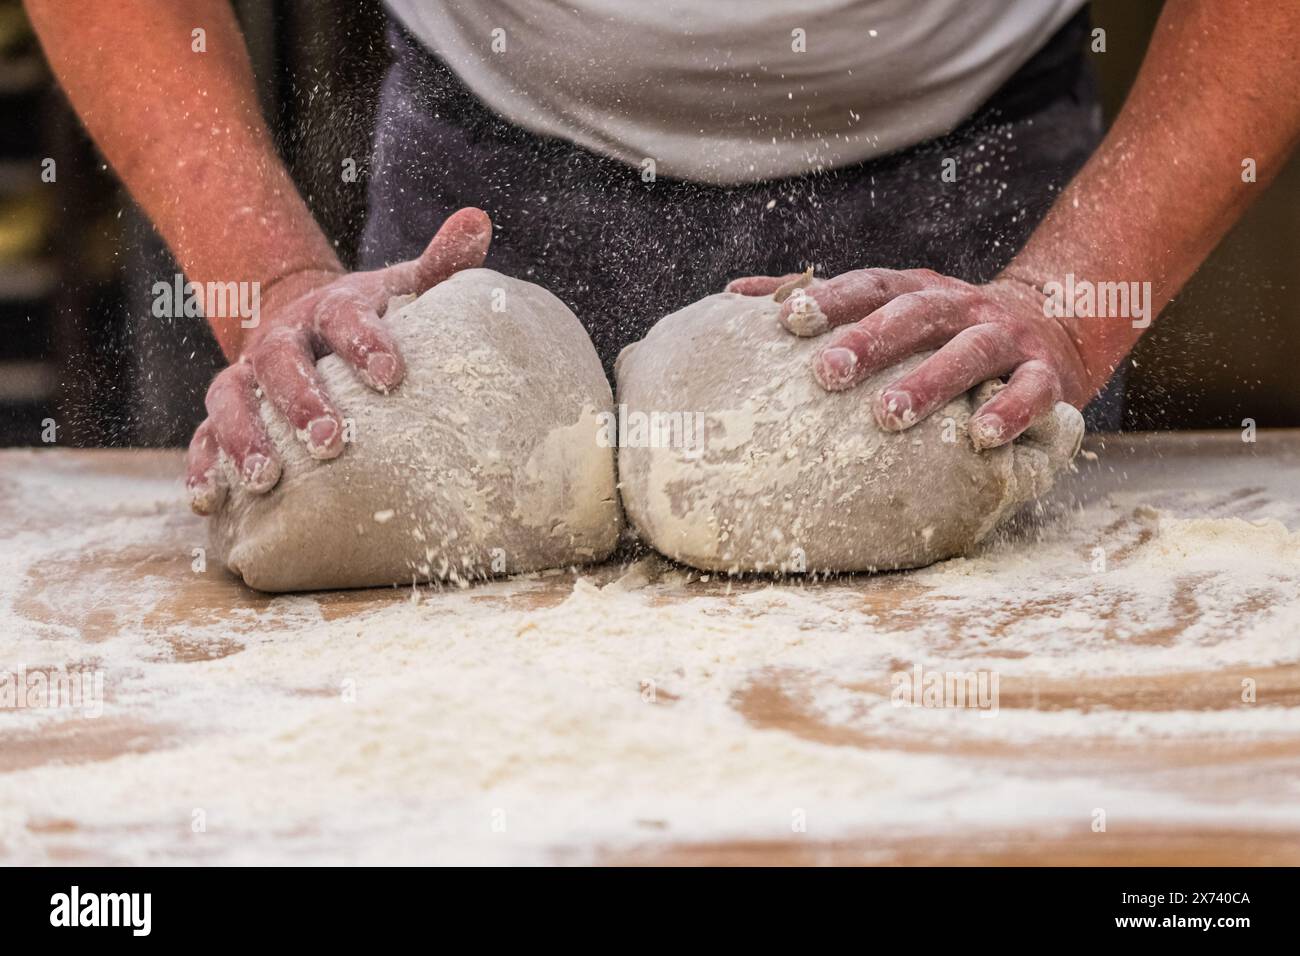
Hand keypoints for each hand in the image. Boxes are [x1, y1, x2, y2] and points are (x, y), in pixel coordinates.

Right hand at [186, 207, 491, 513]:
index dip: (366, 342)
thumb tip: (478, 221)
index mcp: (331, 308)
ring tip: (265, 480)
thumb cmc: (374, 318)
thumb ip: (440, 265)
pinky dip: (200, 468)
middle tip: (332, 441)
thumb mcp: (404, 289)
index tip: (392, 375)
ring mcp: (246, 377)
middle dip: (303, 401)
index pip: (346, 318)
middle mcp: (282, 340)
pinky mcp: (225, 412)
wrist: (308, 323)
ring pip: (232, 401)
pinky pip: (202, 438)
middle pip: (281, 363)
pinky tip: (205, 503)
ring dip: (245, 439)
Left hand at [726, 268, 1090, 449]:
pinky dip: (1008, 411)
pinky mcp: (1047, 374)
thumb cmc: (943, 329)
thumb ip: (822, 301)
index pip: (869, 286)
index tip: (786, 319)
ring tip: (888, 414)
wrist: (1055, 325)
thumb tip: (733, 294)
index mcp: (914, 291)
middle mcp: (958, 307)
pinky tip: (980, 437)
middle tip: (826, 372)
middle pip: (913, 314)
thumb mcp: (890, 305)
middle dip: (869, 340)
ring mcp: (1003, 338)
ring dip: (928, 381)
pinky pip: (1031, 391)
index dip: (831, 297)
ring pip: (967, 352)